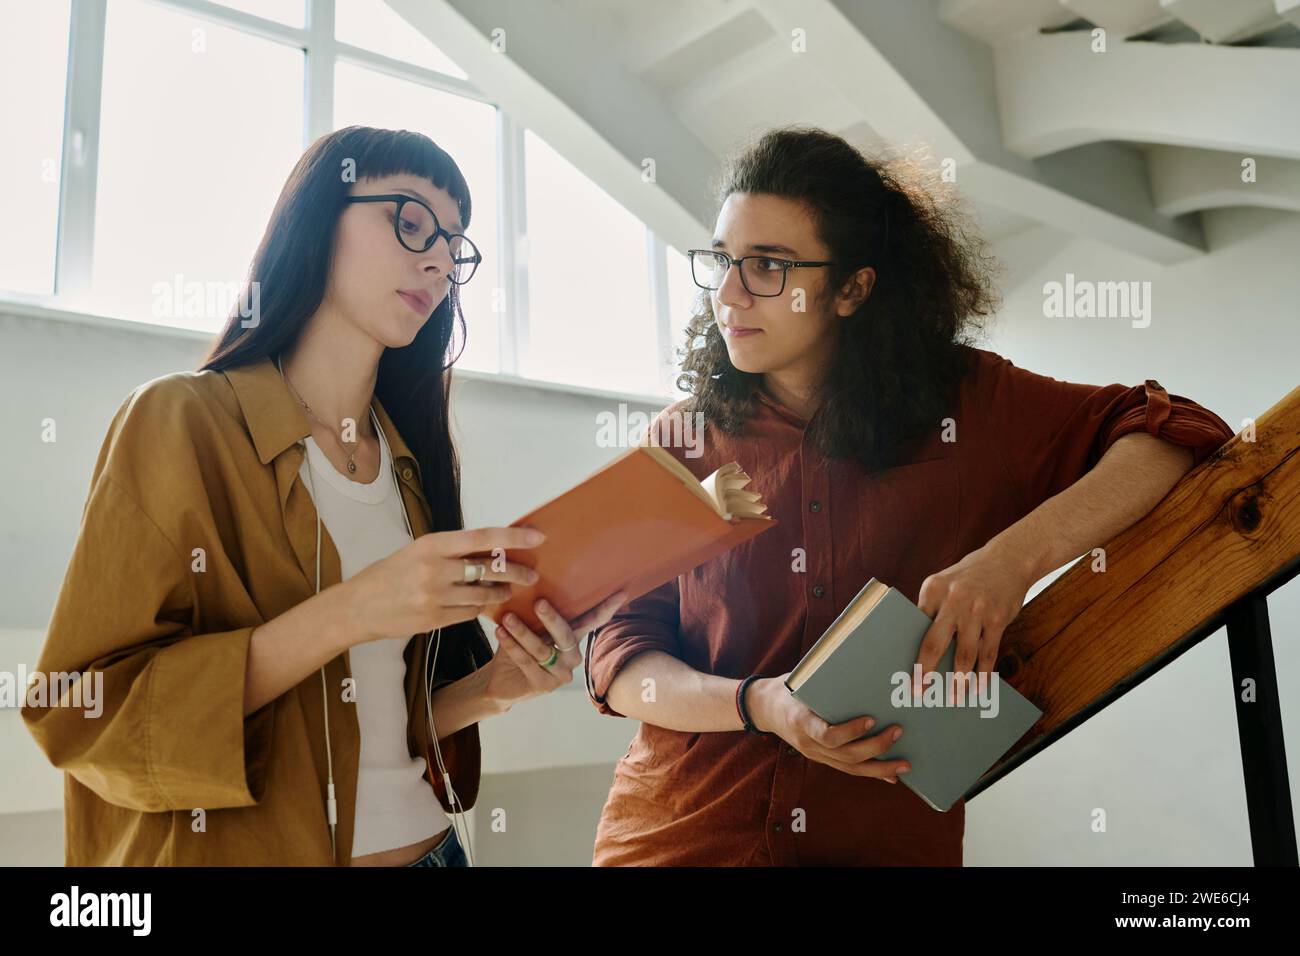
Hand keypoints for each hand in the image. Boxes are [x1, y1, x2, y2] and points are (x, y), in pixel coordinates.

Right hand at [342, 526, 544, 642]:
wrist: (358, 607)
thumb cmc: (389, 574)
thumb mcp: (417, 551)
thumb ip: (451, 551)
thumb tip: (490, 550)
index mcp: (431, 545)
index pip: (481, 537)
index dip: (512, 537)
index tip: (537, 537)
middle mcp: (435, 569)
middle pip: (489, 569)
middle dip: (515, 572)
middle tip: (531, 574)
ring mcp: (435, 597)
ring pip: (483, 595)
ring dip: (499, 593)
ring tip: (506, 590)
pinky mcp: (434, 620)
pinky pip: (469, 613)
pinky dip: (480, 608)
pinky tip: (482, 604)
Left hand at [485, 590, 628, 710]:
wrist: (500, 679)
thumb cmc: (517, 645)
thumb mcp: (530, 626)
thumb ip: (538, 611)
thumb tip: (534, 577)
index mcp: (574, 639)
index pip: (592, 622)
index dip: (607, 608)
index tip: (621, 592)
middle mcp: (573, 657)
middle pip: (566, 636)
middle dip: (552, 619)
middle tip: (539, 602)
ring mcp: (561, 675)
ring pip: (542, 649)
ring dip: (522, 632)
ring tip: (507, 618)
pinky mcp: (544, 686)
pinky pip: (527, 662)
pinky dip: (512, 646)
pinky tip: (500, 633)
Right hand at [746, 675, 910, 783]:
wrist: (765, 708)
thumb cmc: (788, 689)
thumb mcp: (800, 681)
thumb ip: (825, 682)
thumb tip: (860, 668)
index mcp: (800, 721)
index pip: (827, 735)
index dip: (851, 731)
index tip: (871, 719)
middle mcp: (808, 744)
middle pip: (846, 754)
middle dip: (876, 746)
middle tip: (898, 731)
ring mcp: (815, 754)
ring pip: (851, 768)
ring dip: (880, 767)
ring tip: (905, 763)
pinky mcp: (822, 759)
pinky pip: (849, 769)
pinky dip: (872, 773)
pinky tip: (891, 775)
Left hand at [913, 542, 1033, 698]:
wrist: (1009, 559)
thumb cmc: (970, 575)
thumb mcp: (944, 582)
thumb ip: (932, 608)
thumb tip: (918, 644)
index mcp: (933, 590)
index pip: (916, 627)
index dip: (910, 651)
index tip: (902, 672)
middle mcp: (954, 600)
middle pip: (935, 644)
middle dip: (926, 672)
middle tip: (920, 692)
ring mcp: (977, 611)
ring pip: (965, 655)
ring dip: (959, 680)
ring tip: (955, 698)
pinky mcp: (998, 620)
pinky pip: (989, 653)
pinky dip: (984, 674)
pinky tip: (980, 687)